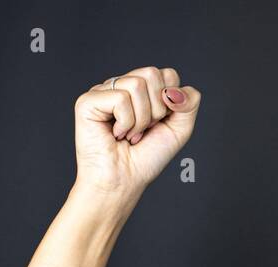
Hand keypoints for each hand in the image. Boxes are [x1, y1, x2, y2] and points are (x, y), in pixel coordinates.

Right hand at [72, 66, 200, 200]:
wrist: (124, 181)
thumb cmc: (146, 158)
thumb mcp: (179, 129)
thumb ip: (188, 103)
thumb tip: (175, 88)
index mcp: (142, 91)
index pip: (167, 74)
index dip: (171, 102)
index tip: (159, 124)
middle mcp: (121, 86)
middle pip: (153, 74)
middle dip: (156, 110)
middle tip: (144, 130)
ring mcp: (104, 91)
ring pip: (137, 84)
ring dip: (141, 119)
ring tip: (130, 134)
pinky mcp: (88, 100)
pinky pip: (121, 98)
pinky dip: (126, 122)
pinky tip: (116, 134)